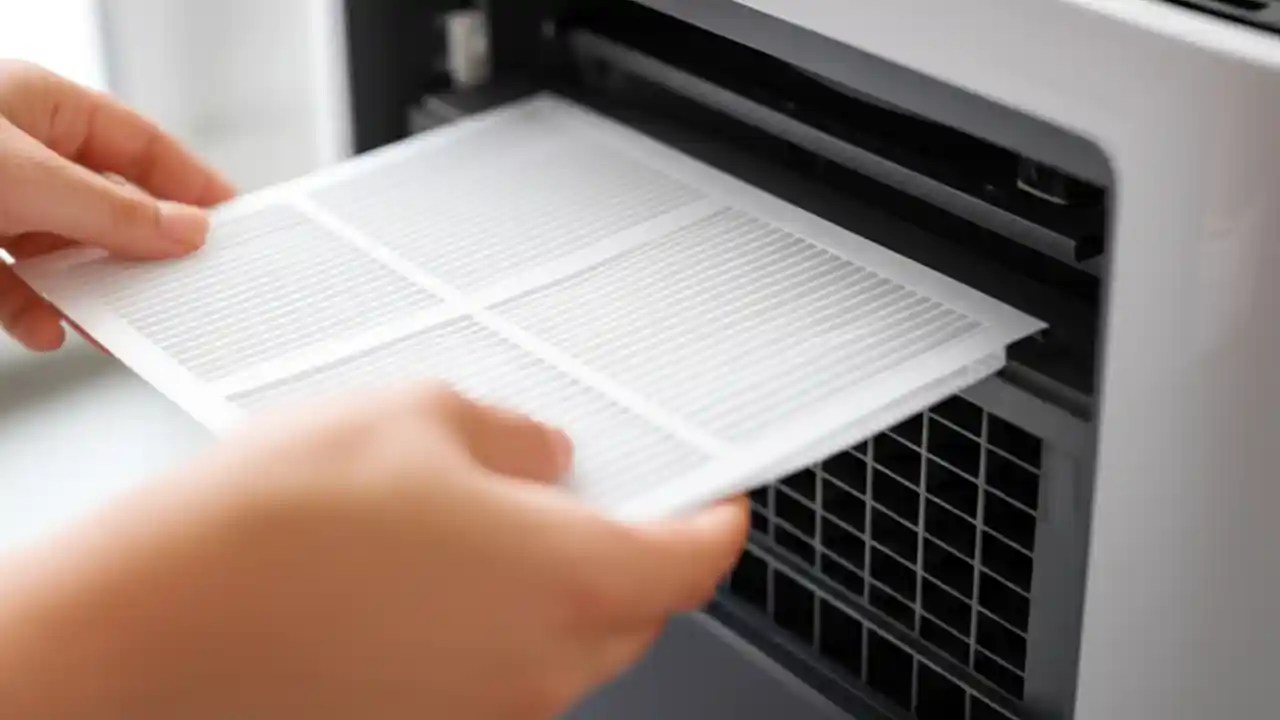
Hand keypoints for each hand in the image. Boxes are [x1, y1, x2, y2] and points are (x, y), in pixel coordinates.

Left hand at [0, 60, 233, 350]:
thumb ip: (111, 211)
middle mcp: (20, 153)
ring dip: (91, 292)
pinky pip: (13, 286)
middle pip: (108, 207)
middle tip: (188, 284)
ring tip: (124, 322)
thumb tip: (185, 230)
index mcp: (42, 109)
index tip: (234, 223)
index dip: (191, 184)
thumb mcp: (25, 179)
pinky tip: (48, 327)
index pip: (141, 146)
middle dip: (143, 252)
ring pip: (63, 253)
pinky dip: (33, 311)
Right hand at [0, 385, 749, 718]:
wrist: (159, 622)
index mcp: (570, 577)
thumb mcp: (419, 417)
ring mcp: (487, 708)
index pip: (694, 560)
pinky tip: (433, 578)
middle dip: (635, 551)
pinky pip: (503, 672)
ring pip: (570, 643)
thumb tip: (548, 460)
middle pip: (640, 608)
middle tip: (589, 495)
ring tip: (485, 525)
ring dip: (561, 588)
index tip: (721, 500)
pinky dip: (500, 626)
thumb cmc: (279, 522)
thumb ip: (514, 440)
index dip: (718, 522)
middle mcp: (542, 663)